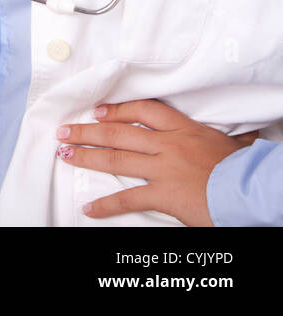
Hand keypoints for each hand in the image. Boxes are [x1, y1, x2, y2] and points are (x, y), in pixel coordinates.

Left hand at [55, 98, 259, 225]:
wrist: (252, 189)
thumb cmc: (244, 168)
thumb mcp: (230, 144)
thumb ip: (219, 138)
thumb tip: (241, 136)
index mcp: (184, 129)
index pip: (144, 111)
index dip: (118, 110)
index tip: (98, 111)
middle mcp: (168, 144)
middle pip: (119, 132)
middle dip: (88, 131)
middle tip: (65, 131)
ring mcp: (163, 168)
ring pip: (116, 158)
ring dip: (86, 156)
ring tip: (64, 154)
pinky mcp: (163, 193)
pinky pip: (128, 198)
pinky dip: (106, 204)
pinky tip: (89, 208)